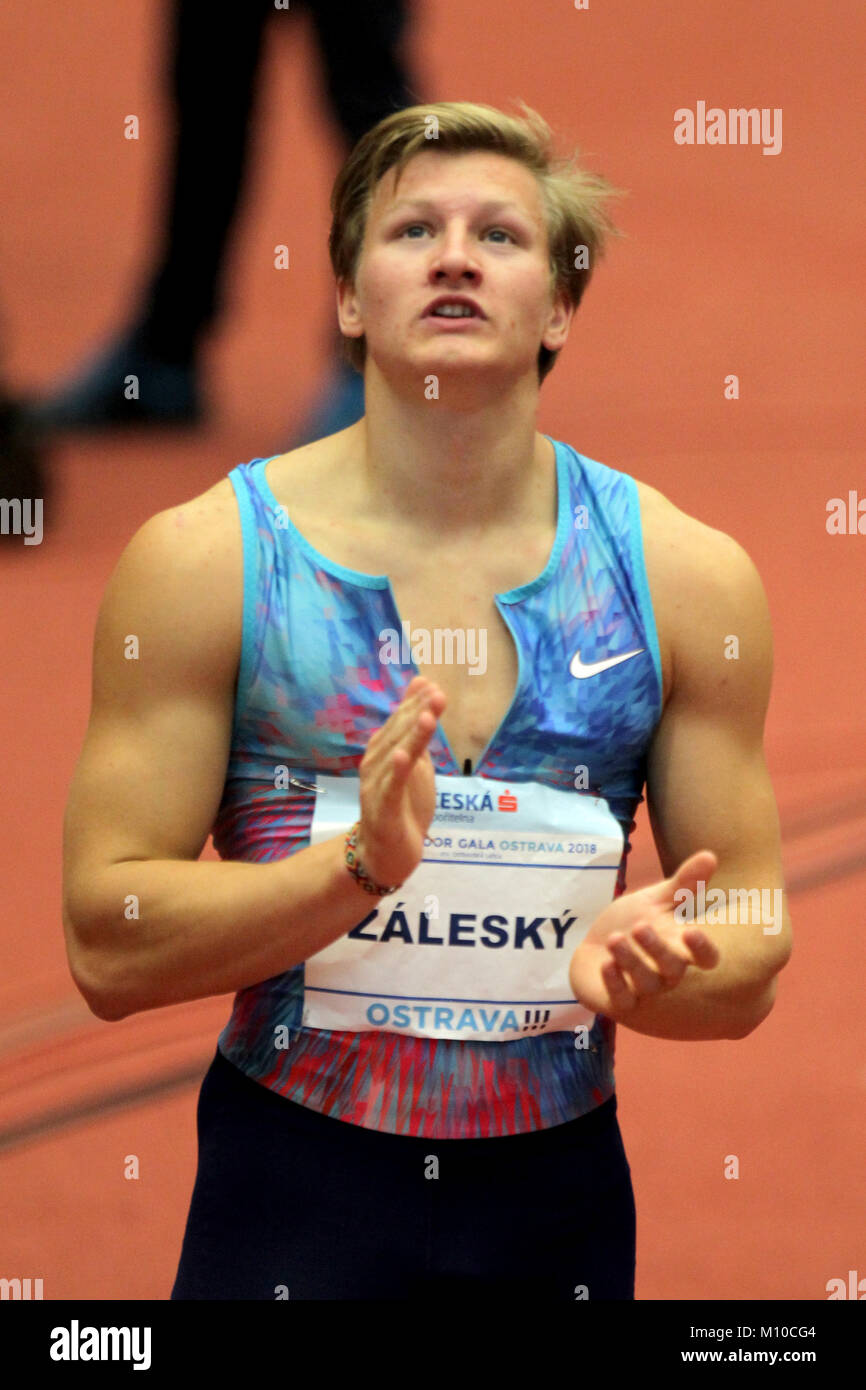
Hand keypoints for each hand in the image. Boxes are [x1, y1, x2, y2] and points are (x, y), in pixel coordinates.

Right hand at [355, 676, 446, 887]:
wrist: (385, 855)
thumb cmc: (402, 807)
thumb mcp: (416, 766)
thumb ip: (418, 733)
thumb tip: (425, 695)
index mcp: (384, 752)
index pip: (400, 721)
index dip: (414, 702)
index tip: (431, 683)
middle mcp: (375, 765)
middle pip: (397, 734)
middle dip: (417, 712)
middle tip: (436, 693)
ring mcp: (376, 787)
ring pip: (395, 757)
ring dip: (410, 736)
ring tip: (426, 716)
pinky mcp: (382, 811)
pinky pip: (390, 789)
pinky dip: (396, 772)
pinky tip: (403, 756)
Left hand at [568, 850, 720, 1017]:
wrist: (591, 949)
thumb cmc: (630, 924)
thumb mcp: (654, 901)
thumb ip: (683, 883)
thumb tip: (711, 855)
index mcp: (680, 949)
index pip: (705, 958)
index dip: (702, 949)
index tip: (691, 930)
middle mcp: (667, 974)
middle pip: (673, 969)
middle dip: (657, 949)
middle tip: (639, 926)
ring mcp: (643, 990)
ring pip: (646, 983)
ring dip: (631, 961)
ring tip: (614, 940)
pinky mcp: (618, 1002)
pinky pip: (621, 998)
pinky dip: (614, 982)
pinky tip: (606, 964)